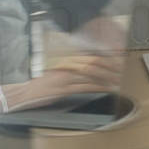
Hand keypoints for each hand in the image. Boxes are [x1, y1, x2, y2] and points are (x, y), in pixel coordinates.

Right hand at [5, 52, 124, 110]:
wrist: (26, 92)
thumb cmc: (42, 83)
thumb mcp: (58, 70)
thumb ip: (73, 66)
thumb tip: (89, 64)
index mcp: (66, 60)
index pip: (90, 56)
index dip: (105, 59)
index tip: (117, 61)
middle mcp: (67, 67)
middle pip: (94, 64)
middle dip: (109, 67)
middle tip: (121, 71)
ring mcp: (66, 78)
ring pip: (91, 75)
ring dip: (106, 78)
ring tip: (118, 80)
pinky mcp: (64, 89)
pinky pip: (85, 87)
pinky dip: (98, 87)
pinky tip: (107, 88)